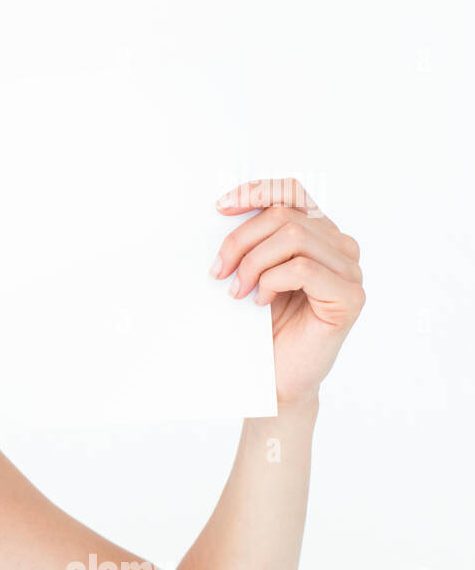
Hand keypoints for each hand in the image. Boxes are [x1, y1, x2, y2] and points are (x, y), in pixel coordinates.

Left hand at [210, 178, 365, 409]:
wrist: (275, 378)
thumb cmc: (263, 328)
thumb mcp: (250, 274)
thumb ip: (251, 242)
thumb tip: (221, 212)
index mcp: (318, 233)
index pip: (291, 191)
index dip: (255, 192)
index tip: (219, 208)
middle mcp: (339, 246)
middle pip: (284, 216)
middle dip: (241, 241)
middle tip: (218, 272)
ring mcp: (349, 271)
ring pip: (294, 237)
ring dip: (253, 263)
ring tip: (237, 291)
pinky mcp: (350, 297)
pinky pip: (304, 269)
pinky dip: (272, 281)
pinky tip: (261, 302)